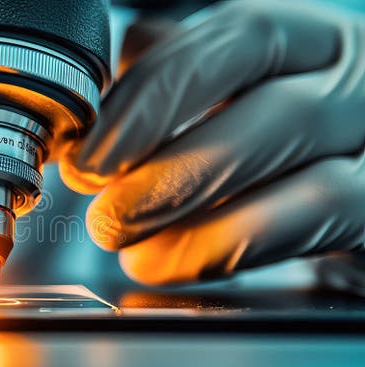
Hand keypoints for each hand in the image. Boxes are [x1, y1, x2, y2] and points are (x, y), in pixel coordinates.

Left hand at [60, 1, 364, 284]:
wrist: (343, 169)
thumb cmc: (272, 119)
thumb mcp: (227, 79)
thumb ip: (170, 74)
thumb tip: (94, 101)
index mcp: (310, 39)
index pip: (241, 40)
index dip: (157, 95)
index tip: (93, 150)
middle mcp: (357, 87)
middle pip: (279, 116)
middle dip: (173, 171)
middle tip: (105, 211)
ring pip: (311, 189)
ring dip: (200, 225)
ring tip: (130, 242)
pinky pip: (315, 239)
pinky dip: (228, 253)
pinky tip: (170, 262)